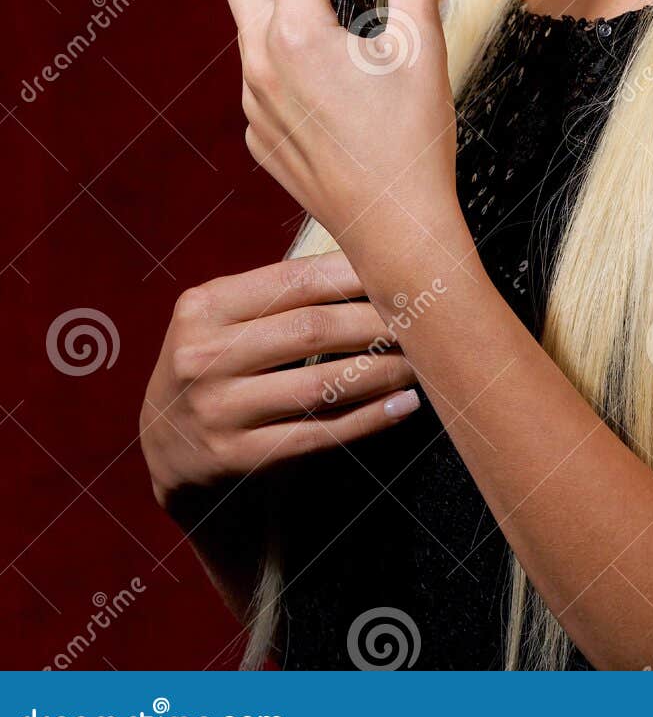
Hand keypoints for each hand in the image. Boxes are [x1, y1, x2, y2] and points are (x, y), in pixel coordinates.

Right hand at [139, 251, 421, 512]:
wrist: (165, 447)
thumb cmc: (214, 364)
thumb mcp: (221, 318)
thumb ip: (276, 292)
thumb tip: (367, 259)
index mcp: (203, 308)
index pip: (294, 280)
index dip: (355, 274)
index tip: (402, 270)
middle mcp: (204, 356)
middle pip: (311, 330)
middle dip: (377, 321)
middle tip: (423, 318)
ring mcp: (218, 411)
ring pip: (320, 385)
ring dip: (381, 371)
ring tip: (420, 361)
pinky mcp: (237, 458)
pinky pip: (318, 434)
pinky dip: (368, 418)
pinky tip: (403, 404)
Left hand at [218, 0, 467, 297]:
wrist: (396, 236)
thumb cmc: (414, 148)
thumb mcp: (421, 49)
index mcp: (300, 35)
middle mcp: (261, 63)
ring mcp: (252, 100)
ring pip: (251, 13)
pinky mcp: (258, 129)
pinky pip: (260, 61)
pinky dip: (287, 31)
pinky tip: (333, 45)